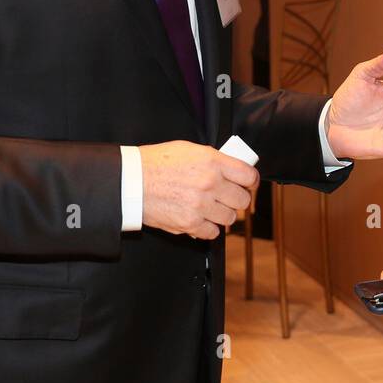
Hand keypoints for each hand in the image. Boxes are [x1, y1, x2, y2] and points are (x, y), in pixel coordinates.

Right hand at [138, 141, 257, 239]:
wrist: (131, 181)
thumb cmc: (156, 163)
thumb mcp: (190, 150)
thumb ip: (214, 160)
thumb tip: (232, 170)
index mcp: (212, 162)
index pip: (248, 175)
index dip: (251, 182)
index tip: (249, 185)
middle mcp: (210, 184)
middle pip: (242, 200)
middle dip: (238, 199)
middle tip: (229, 197)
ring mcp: (201, 206)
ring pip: (230, 218)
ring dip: (223, 214)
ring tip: (211, 208)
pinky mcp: (190, 224)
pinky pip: (213, 232)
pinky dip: (209, 228)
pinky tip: (200, 218)